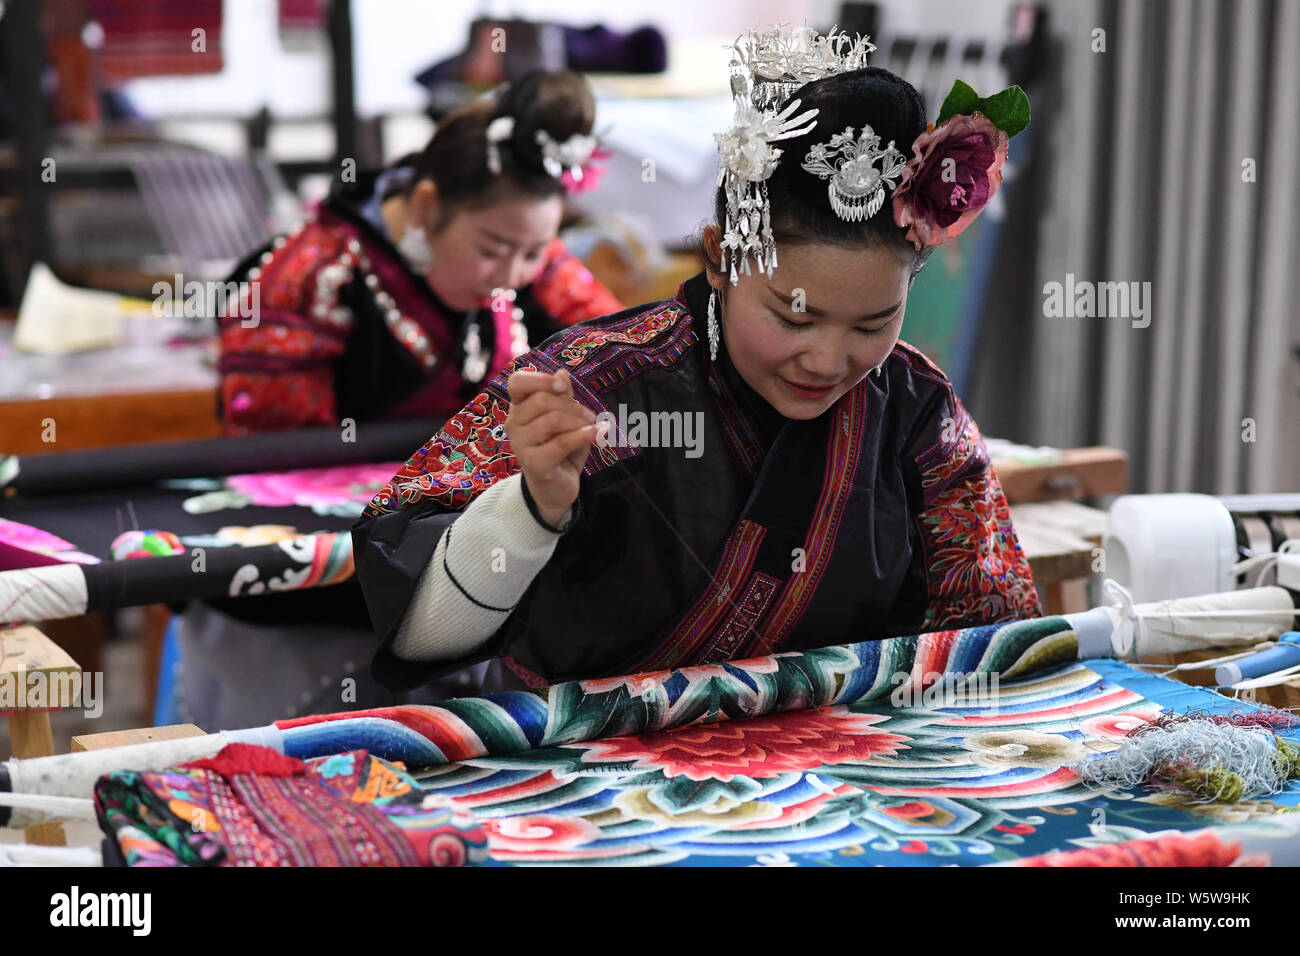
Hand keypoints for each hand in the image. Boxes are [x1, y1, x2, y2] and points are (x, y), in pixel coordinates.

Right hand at [504, 368, 595, 527]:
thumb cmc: (560, 449)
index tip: (563, 388)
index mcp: (518, 408)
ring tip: (592, 427)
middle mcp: (513, 424)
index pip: (517, 382)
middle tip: (589, 415)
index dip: (541, 379)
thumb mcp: (566, 419)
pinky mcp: (533, 463)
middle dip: (571, 405)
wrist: (557, 488)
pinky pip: (561, 442)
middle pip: (541, 400)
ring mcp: (520, 445)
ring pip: (552, 420)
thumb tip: (562, 372)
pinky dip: (584, 435)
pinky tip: (598, 433)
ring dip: (579, 421)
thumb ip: (563, 398)